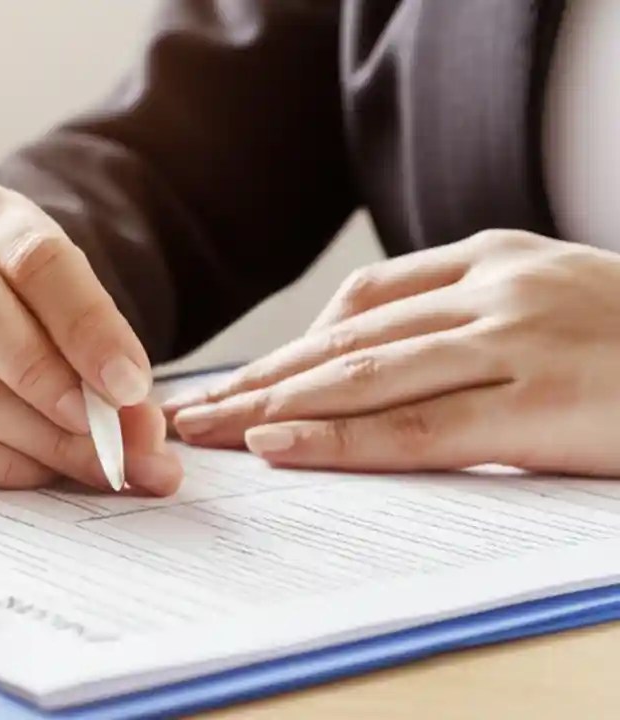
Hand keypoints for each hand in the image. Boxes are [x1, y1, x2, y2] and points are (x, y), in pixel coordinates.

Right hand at [0, 186, 182, 493]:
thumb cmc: (25, 315)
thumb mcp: (69, 311)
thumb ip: (100, 363)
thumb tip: (143, 436)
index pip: (34, 258)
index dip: (84, 325)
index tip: (128, 384)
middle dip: (38, 375)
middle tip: (100, 429)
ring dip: (22, 429)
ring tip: (89, 463)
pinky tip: (34, 470)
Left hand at [164, 230, 619, 475]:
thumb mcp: (556, 303)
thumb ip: (469, 320)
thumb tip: (365, 366)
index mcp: (499, 258)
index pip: (364, 302)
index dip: (291, 347)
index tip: (238, 382)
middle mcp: (498, 289)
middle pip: (346, 338)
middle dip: (260, 380)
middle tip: (191, 414)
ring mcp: (521, 339)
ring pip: (365, 377)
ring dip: (276, 408)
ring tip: (210, 433)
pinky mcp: (544, 401)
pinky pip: (419, 426)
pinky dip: (342, 437)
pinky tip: (282, 445)